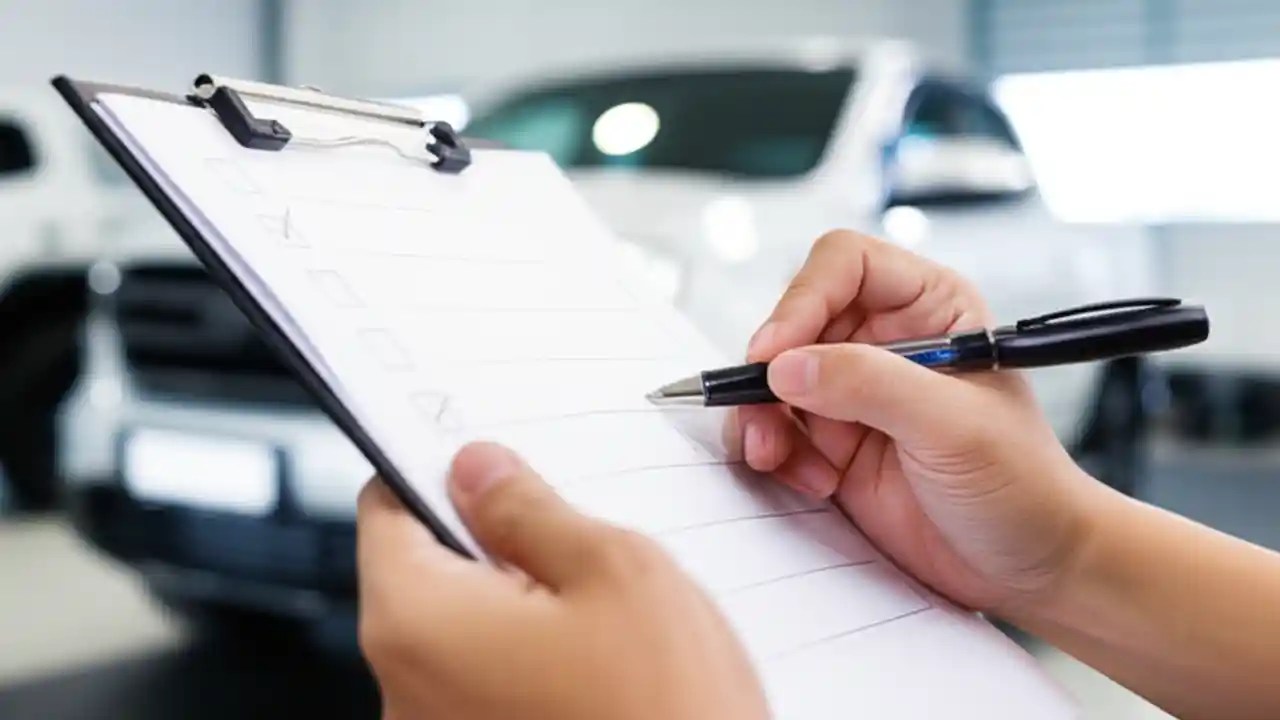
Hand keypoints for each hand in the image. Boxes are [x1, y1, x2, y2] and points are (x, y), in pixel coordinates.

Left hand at [357, 442, 767, 719]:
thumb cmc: (664, 710)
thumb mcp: (614, 569)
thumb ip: (529, 508)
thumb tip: (477, 469)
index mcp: (419, 622)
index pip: (385, 509)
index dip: (437, 472)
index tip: (487, 464)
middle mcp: (406, 688)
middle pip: (426, 572)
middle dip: (494, 544)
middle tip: (577, 544)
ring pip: (464, 630)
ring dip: (520, 606)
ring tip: (601, 618)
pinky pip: (485, 682)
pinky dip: (529, 659)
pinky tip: (598, 667)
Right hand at [734, 230, 1109, 616]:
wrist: (1030, 568)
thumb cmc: (1023, 485)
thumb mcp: (953, 427)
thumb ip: (870, 385)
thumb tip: (787, 365)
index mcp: (928, 307)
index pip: (846, 265)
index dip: (803, 299)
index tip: (774, 353)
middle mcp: (885, 342)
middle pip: (794, 322)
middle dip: (770, 371)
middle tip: (765, 416)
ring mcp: (854, 395)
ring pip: (772, 380)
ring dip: (762, 418)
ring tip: (779, 458)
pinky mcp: (832, 445)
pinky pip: (774, 431)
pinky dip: (773, 455)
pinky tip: (813, 482)